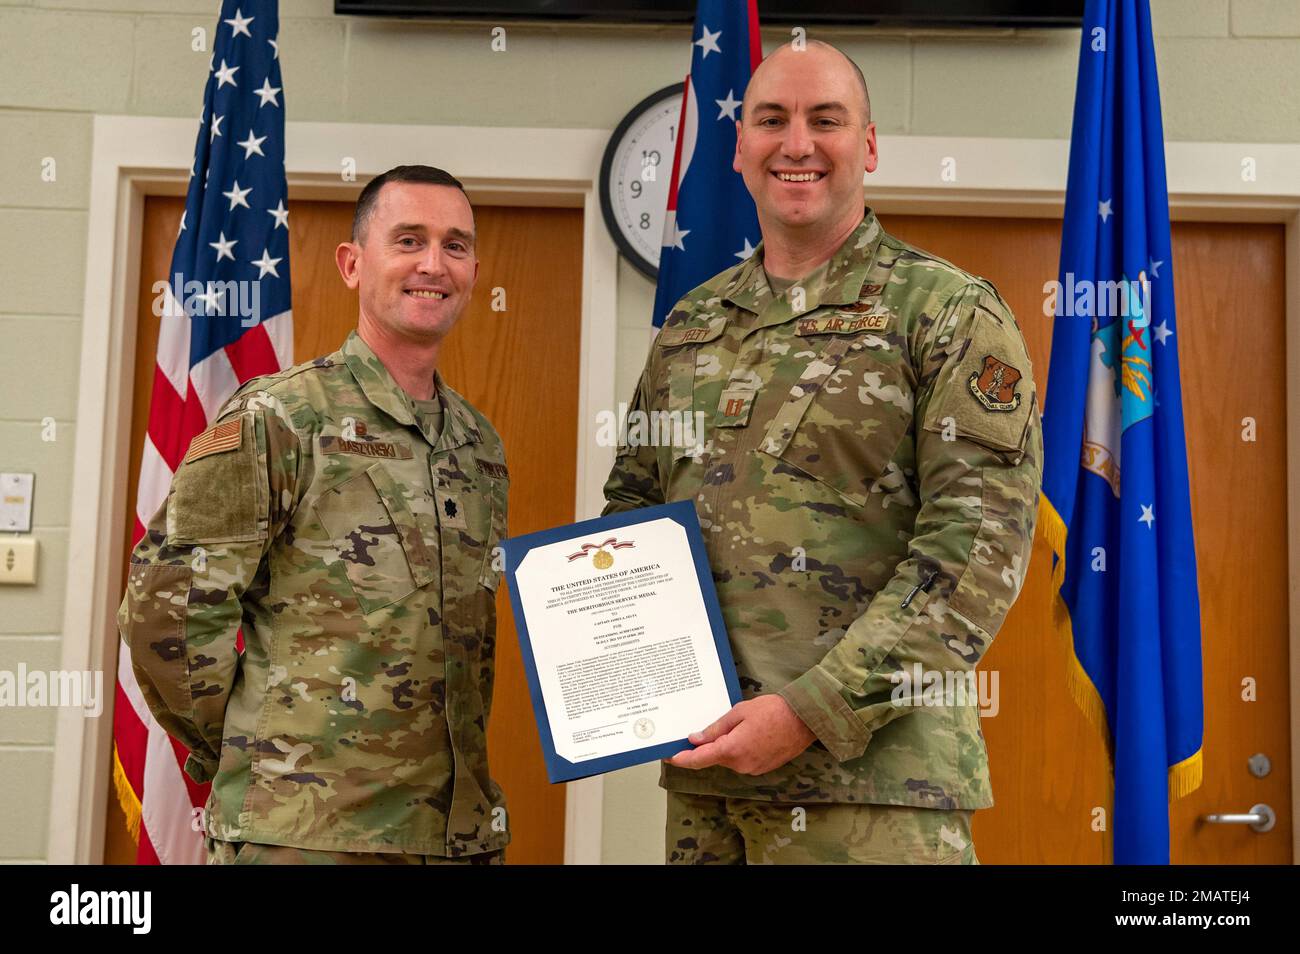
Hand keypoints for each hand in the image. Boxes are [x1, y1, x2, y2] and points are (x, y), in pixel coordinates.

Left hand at [665, 695, 815, 774]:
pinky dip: (739, 750)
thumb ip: (715, 729)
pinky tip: (748, 733)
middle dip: (708, 746)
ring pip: (729, 759)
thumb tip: (696, 739)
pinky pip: (742, 760)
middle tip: (704, 729)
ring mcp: (753, 768)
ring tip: (738, 725)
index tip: (670, 756)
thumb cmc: (773, 711)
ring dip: (726, 746)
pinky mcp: (763, 768)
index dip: (683, 759)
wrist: (804, 719)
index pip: (700, 759)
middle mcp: (741, 765)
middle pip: (715, 758)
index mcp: (732, 750)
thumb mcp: (739, 713)